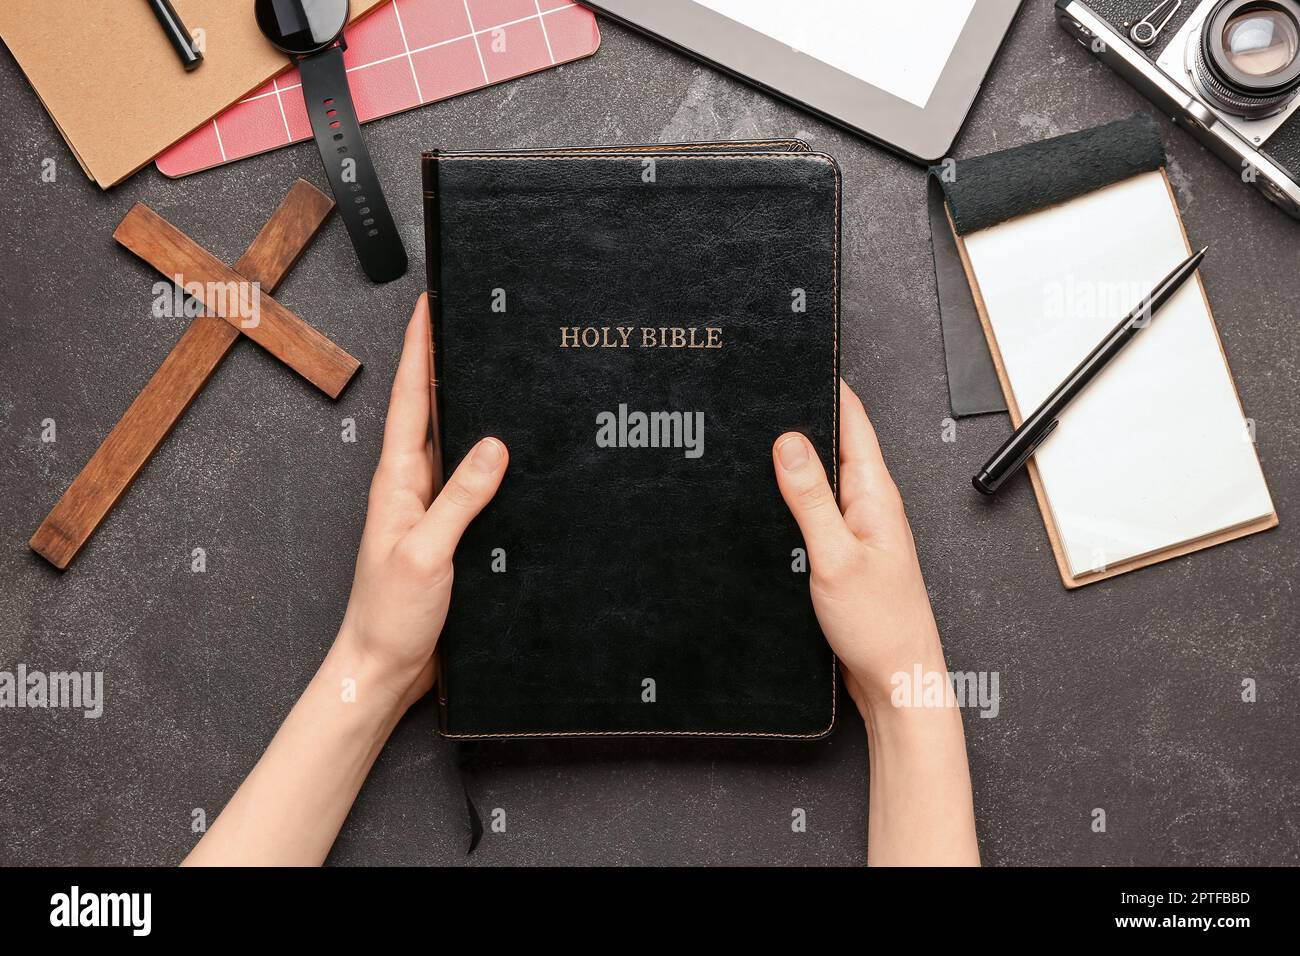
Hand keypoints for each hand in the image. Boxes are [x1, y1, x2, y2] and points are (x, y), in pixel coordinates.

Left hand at [336, 294, 507, 711]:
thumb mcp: (426, 553)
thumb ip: (459, 500)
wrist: (382, 669)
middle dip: (444, 362)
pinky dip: (487, 461)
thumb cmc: (388, 617)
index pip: (412, 401)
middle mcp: (411, 488)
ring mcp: (427, 511)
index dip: (420, 350)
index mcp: (397, 482)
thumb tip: (493, 446)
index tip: (430, 306)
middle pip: (431, 411)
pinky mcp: (446, 535)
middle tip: (465, 321)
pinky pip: (469, 484)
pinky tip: (509, 456)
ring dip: (467, 407)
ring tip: (491, 371)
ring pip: (452, 446)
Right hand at [771, 380, 944, 720]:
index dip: (827, 388)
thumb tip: (789, 442)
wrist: (896, 681)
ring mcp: (859, 531)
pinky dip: (793, 500)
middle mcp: (870, 507)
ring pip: (822, 480)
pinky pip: (816, 513)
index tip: (798, 360)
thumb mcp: (835, 555)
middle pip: (835, 446)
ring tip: (758, 441)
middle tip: (764, 394)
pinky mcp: (844, 555)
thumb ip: (810, 498)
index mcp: (876, 496)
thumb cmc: (880, 627)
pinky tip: (771, 504)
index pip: (853, 423)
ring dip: (795, 461)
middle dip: (802, 417)